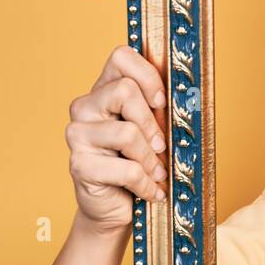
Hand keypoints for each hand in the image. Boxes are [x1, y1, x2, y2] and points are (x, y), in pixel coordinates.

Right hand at [65, 44, 168, 235]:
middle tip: (161, 146)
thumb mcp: (154, 131)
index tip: (162, 102)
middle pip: (125, 91)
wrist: (115, 207)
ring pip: (127, 132)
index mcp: (104, 90)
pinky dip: (146, 184)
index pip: (121, 57)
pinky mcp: (78, 164)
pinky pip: (126, 168)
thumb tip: (187, 94)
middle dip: (152, 123)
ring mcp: (77, 134)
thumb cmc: (139, 164)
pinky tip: (150, 191)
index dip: (148, 75)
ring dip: (151, 159)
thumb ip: (160, 110)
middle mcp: (85, 107)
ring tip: (156, 173)